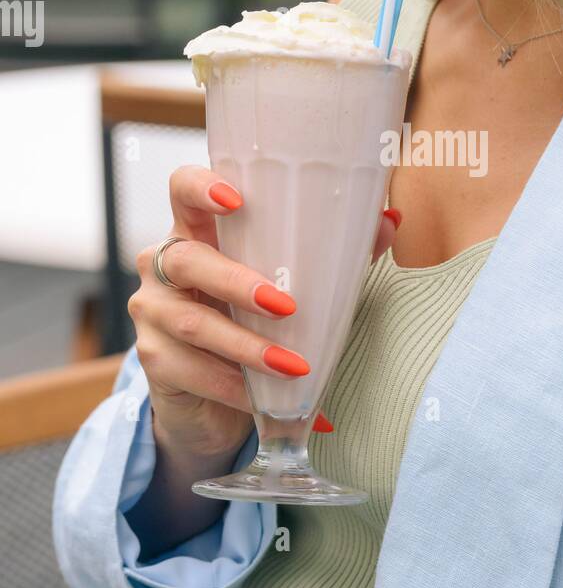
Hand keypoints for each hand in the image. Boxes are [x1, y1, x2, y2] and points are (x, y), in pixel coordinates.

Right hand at [127, 165, 401, 462]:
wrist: (213, 399)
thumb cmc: (254, 321)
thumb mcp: (290, 283)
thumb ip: (333, 252)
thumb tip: (387, 224)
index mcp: (197, 230)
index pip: (182, 189)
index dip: (201, 187)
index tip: (236, 200)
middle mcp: (163, 264)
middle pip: (187, 260)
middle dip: (237, 283)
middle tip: (287, 305)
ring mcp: (152, 313)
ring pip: (193, 324)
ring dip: (248, 346)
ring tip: (293, 365)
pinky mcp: (154, 361)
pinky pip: (194, 372)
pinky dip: (237, 387)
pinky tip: (269, 400)